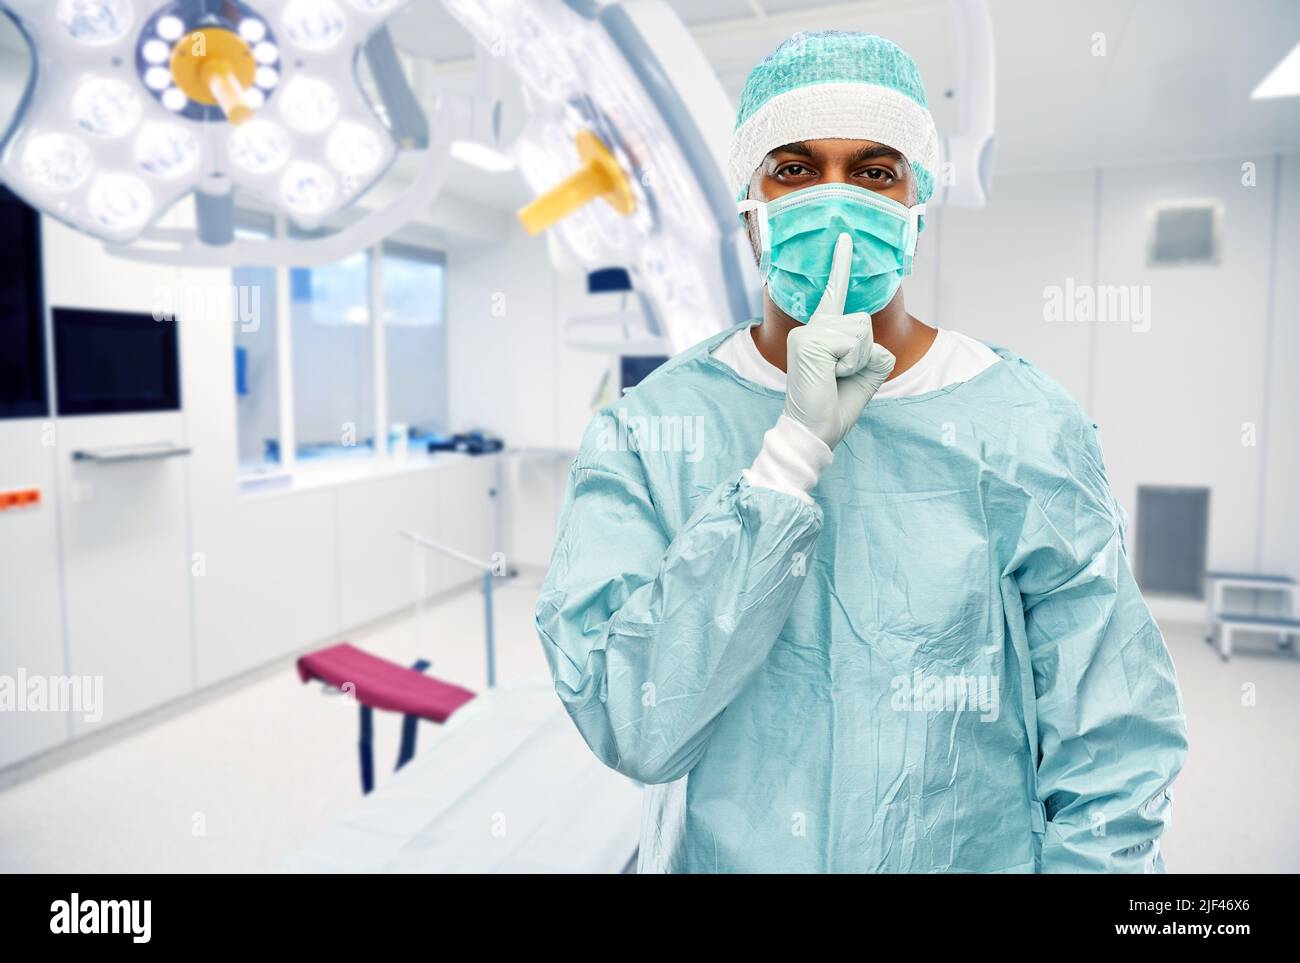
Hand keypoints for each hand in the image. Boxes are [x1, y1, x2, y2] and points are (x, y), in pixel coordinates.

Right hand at [783, 233, 895, 449]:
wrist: (814, 432)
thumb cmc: (835, 408)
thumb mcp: (865, 376)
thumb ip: (875, 354)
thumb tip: (880, 345)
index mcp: (822, 333)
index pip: (834, 294)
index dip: (840, 265)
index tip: (846, 239)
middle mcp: (811, 327)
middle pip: (863, 321)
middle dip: (866, 353)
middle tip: (840, 377)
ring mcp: (807, 333)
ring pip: (861, 330)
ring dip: (859, 359)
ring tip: (834, 378)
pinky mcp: (808, 341)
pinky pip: (852, 342)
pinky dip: (851, 364)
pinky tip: (830, 377)